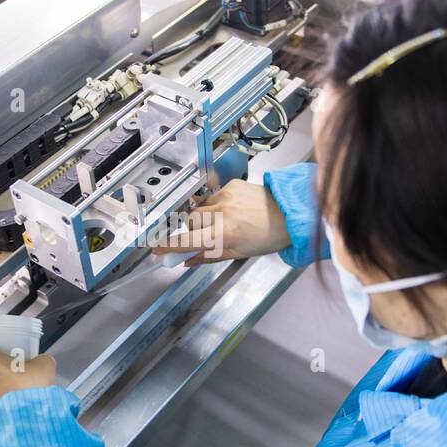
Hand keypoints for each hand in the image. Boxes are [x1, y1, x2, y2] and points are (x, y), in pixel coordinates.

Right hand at [149, 179, 290, 265]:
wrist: (290, 214)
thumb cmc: (268, 237)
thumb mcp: (238, 254)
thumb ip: (208, 256)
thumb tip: (186, 261)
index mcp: (223, 234)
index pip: (186, 241)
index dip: (168, 246)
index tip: (157, 249)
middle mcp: (222, 213)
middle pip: (189, 221)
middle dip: (192, 230)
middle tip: (205, 236)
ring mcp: (226, 196)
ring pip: (200, 208)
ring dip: (204, 217)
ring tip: (225, 222)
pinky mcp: (231, 185)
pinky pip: (212, 197)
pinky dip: (216, 205)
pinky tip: (233, 210)